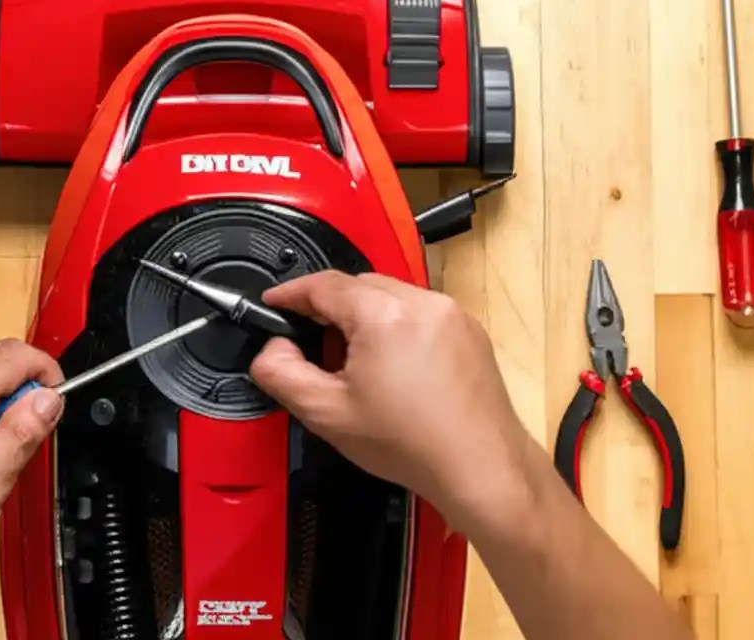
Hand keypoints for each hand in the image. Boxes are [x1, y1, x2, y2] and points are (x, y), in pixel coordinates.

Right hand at [250, 271, 691, 639]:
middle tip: (310, 344)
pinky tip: (391, 368)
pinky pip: (419, 313)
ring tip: (352, 363)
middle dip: (328, 308)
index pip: (323, 284)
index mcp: (382, 313)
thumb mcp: (327, 414)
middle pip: (358, 286)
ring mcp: (451, 313)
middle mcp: (421, 301)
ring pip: (390, 297)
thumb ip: (282, 373)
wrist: (482, 468)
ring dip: (363, 317)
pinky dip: (396, 327)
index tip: (273, 304)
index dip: (290, 293)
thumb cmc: (409, 443)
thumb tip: (271, 349)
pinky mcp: (470, 331)